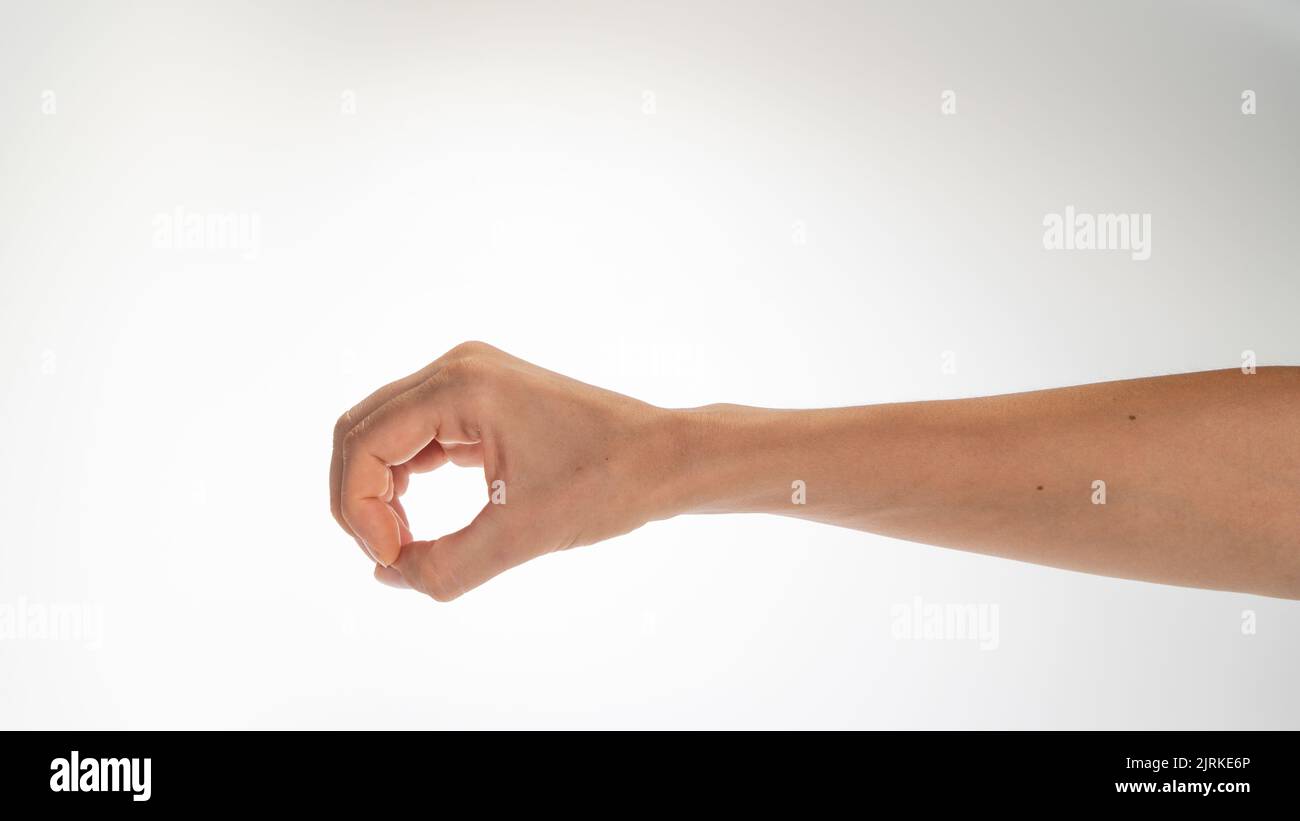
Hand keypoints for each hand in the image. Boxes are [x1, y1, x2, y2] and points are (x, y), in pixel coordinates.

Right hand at [330, 342, 678, 599]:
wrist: (666, 458)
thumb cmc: (607, 484)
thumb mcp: (520, 536)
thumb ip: (444, 567)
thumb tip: (388, 577)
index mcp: (460, 384)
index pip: (364, 444)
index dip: (360, 511)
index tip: (395, 560)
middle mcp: (455, 369)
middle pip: (360, 432)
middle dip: (358, 500)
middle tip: (390, 556)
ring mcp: (466, 380)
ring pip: (382, 434)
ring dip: (377, 492)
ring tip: (406, 546)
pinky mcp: (478, 401)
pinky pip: (414, 438)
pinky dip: (402, 482)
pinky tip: (416, 524)